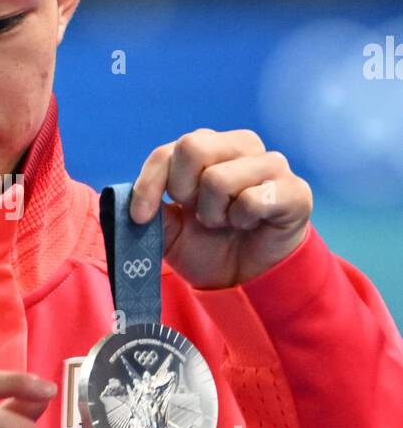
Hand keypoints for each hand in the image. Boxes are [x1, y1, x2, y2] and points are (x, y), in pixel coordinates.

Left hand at [129, 128, 312, 288]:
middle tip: (199, 216)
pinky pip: (252, 199)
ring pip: (219, 178)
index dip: (149, 184)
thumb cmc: (209, 247)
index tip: (141, 217)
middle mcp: (241, 146)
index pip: (168, 151)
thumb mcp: (169, 232)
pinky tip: (251, 225)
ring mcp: (271, 164)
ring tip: (228, 223)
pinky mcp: (294, 190)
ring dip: (214, 213)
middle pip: (192, 146)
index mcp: (208, 148)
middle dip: (184, 192)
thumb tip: (132, 202)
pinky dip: (243, 221)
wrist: (246, 281)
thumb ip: (151, 211)